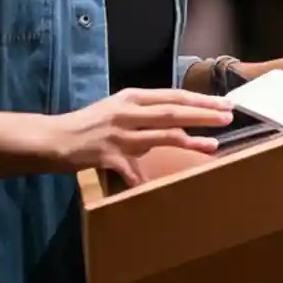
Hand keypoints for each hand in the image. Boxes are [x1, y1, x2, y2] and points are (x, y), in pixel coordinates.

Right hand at [51, 88, 233, 186]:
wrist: (54, 137)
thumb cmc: (89, 123)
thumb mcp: (118, 109)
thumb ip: (144, 113)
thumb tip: (173, 119)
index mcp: (132, 97)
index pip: (173, 95)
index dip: (200, 99)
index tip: (223, 102)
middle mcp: (128, 112)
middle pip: (173, 111)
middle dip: (203, 114)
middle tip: (228, 116)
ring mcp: (119, 134)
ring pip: (162, 135)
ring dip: (190, 140)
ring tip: (213, 145)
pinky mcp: (109, 156)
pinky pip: (133, 171)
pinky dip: (146, 180)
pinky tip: (162, 188)